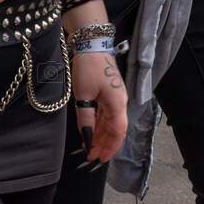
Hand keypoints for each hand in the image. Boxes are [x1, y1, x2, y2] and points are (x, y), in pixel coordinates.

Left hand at [71, 50, 127, 165]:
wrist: (91, 44)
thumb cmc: (89, 68)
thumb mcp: (84, 96)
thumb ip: (85, 119)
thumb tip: (86, 138)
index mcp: (118, 104)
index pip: (118, 132)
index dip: (110, 147)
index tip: (100, 159)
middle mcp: (119, 102)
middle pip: (115, 129)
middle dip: (104, 144)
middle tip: (91, 156)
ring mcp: (114, 97)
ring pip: (110, 122)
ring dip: (101, 135)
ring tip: (89, 147)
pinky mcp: (108, 92)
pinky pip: (105, 114)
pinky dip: (99, 124)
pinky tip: (90, 130)